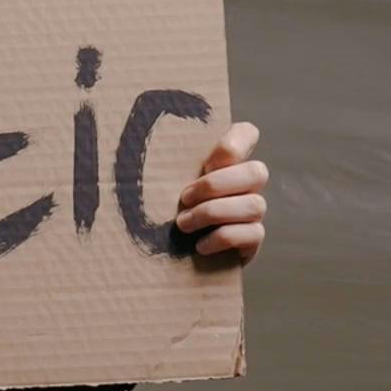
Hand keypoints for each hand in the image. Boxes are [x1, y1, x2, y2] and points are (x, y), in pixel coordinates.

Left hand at [173, 119, 267, 265]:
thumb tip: (133, 150)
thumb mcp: (168, 184)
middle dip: (216, 185)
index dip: (232, 145)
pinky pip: (252, 234)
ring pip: (255, 205)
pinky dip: (221, 238)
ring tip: (183, 224)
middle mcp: (248, 185)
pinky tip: (200, 245)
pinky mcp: (253, 239)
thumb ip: (168, 166)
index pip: (247, 134)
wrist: (176, 255)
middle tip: (184, 198)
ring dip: (213, 213)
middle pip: (257, 172)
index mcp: (229, 162)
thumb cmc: (169, 210)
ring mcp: (254, 212)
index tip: (205, 164)